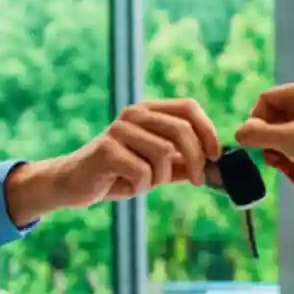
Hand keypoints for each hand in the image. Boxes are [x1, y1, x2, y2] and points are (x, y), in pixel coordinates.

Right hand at [5, 99, 221, 225]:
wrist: (74, 184)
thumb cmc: (118, 174)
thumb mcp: (157, 169)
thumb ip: (183, 165)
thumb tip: (218, 169)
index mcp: (149, 111)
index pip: (188, 108)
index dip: (208, 130)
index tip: (215, 156)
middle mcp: (134, 114)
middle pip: (182, 131)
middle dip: (196, 160)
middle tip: (196, 181)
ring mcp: (119, 129)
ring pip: (164, 154)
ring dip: (160, 177)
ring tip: (144, 182)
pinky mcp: (107, 149)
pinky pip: (142, 172)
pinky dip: (141, 186)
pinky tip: (126, 185)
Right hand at [234, 78, 293, 188]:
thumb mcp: (287, 141)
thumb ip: (258, 136)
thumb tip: (238, 134)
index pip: (264, 101)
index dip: (256, 123)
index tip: (258, 145)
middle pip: (275, 120)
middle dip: (272, 145)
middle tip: (276, 163)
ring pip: (287, 135)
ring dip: (284, 156)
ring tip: (292, 172)